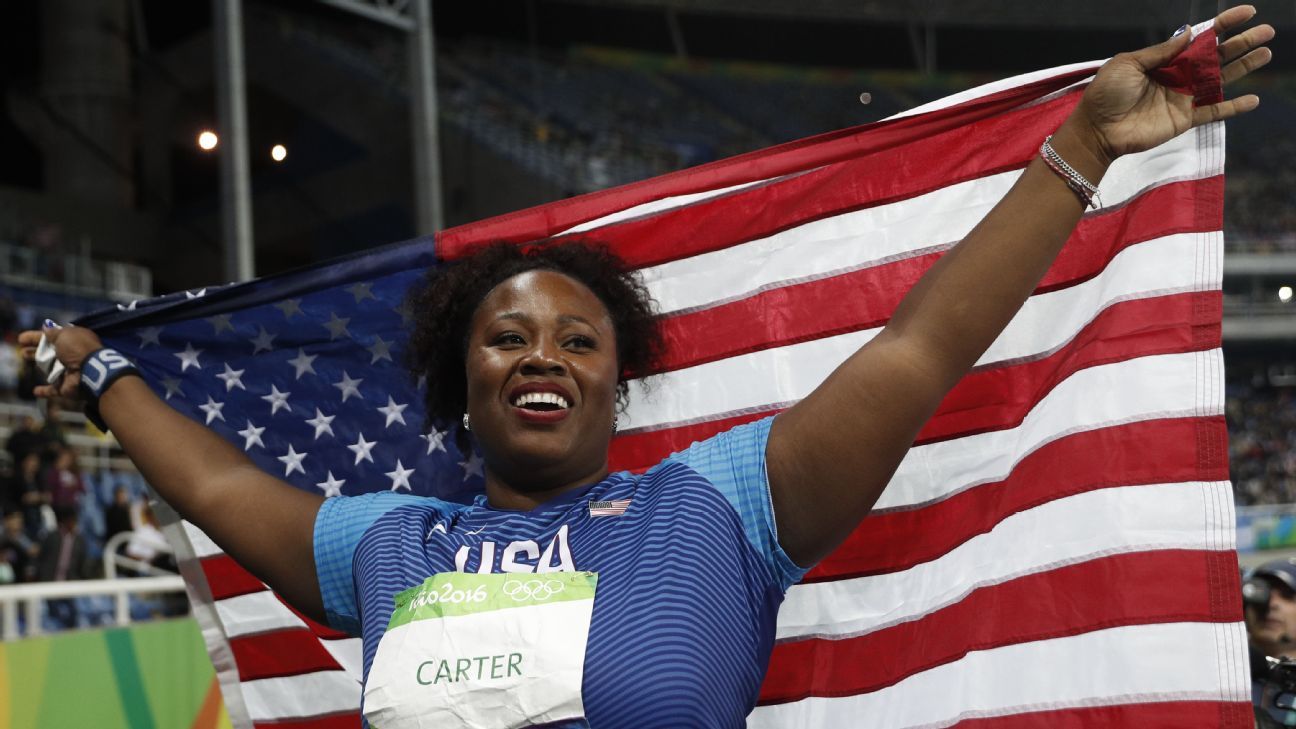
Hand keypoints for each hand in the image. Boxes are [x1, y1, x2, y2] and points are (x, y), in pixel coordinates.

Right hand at [17, 324, 104, 401]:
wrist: (91, 371)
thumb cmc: (77, 349)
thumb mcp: (64, 335)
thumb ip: (53, 332)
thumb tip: (46, 327)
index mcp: (73, 341)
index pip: (51, 338)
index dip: (36, 337)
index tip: (22, 338)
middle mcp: (71, 356)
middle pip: (49, 353)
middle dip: (36, 351)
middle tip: (23, 351)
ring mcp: (68, 372)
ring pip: (50, 369)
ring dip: (40, 365)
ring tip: (25, 358)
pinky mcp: (65, 387)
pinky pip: (53, 390)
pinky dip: (45, 391)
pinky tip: (35, 390)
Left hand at [1071, 5, 1272, 163]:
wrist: (1097, 129)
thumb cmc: (1106, 94)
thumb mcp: (1128, 63)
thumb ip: (1160, 50)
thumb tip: (1190, 32)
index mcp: (1165, 60)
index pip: (1199, 38)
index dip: (1223, 25)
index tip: (1246, 13)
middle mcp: (1178, 76)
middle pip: (1217, 56)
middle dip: (1241, 43)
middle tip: (1266, 31)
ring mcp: (1183, 98)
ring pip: (1221, 80)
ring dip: (1244, 67)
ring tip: (1266, 53)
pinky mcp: (1184, 119)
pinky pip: (1214, 111)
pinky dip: (1233, 107)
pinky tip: (1253, 100)